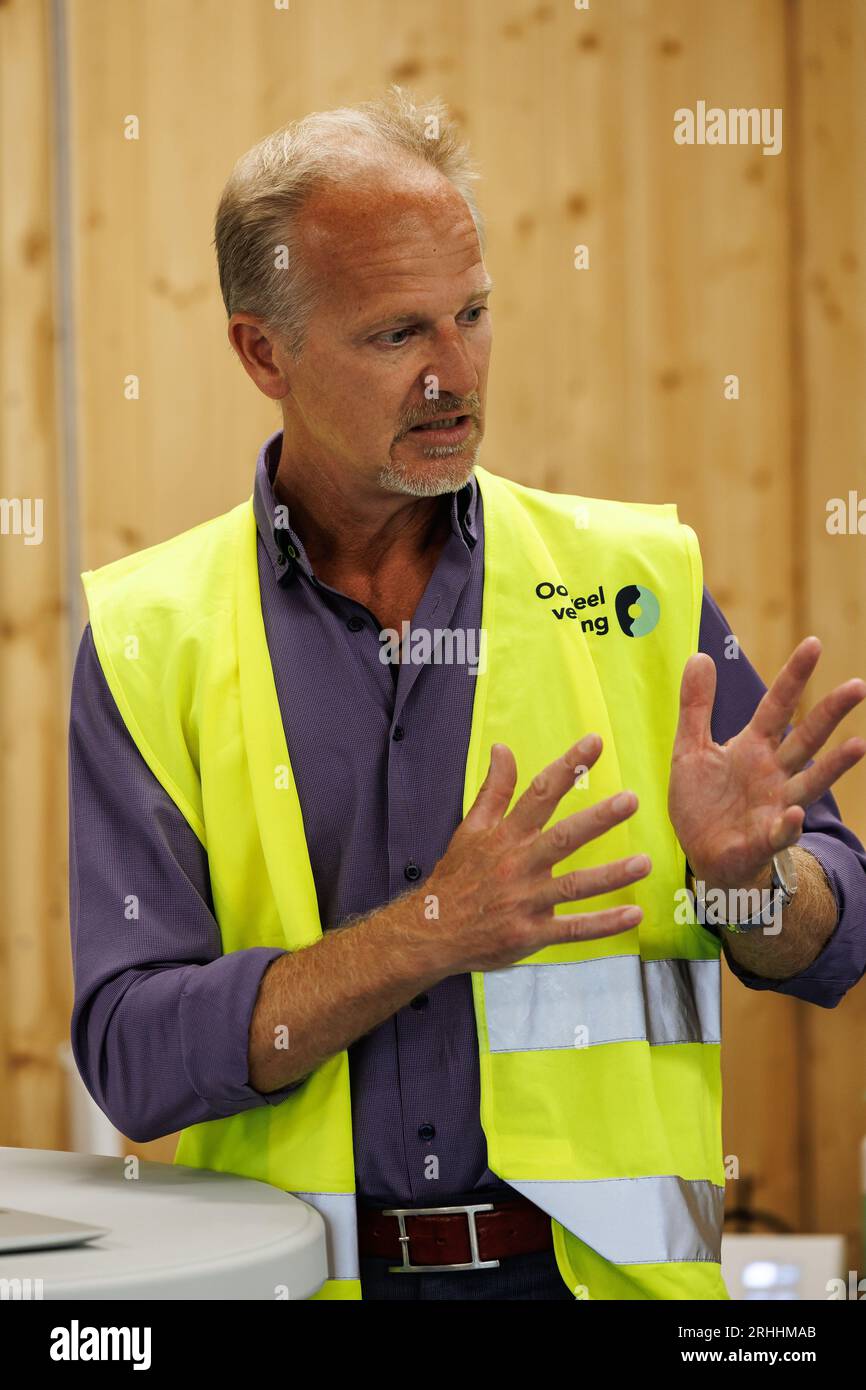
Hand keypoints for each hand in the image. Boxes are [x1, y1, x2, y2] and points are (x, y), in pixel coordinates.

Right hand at [422, 735, 650, 973]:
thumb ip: (494, 790)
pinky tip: (633, 914)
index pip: (539, 793)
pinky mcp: (531, 933)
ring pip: (574, 886)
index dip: (568, 767)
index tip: (594, 743)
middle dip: (597, 819)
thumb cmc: (455, 878)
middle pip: (563, 838)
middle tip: (630, 800)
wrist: (432, 931)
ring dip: (611, 875)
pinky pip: (572, 929)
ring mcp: (526, 901)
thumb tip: (502, 748)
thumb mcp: (470, 829)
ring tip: (645, 862)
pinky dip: (603, 924)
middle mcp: (519, 865)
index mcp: (505, 836)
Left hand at [669, 635, 865, 893]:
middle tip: (857, 685)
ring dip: (834, 766)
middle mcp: (772, 772)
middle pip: (806, 738)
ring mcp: (774, 805)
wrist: (703, 854)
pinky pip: (780, 832)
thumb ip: (696, 707)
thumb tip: (700, 656)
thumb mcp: (691, 749)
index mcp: (753, 747)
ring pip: (810, 782)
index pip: (777, 705)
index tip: (813, 643)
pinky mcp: (763, 839)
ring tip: (859, 745)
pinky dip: (788, 824)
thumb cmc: (704, 801)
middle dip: (830, 713)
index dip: (794, 676)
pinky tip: (794, 814)